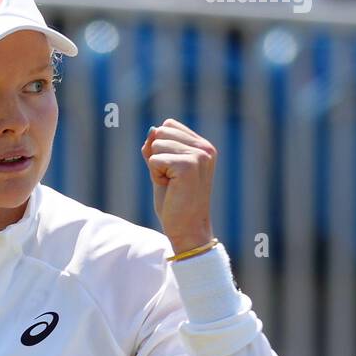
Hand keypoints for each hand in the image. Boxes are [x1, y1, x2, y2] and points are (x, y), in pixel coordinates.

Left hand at [141, 119, 216, 253]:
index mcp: (203, 146)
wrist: (187, 229)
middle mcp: (204, 148)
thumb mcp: (162, 170)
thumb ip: (156, 149)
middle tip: (171, 180)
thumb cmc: (175, 203)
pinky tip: (171, 188)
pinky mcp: (188, 165)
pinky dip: (155, 175)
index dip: (160, 148)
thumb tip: (151, 129)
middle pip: (161, 131)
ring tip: (172, 185)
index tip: (172, 171)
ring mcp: (199, 155)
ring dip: (156, 167)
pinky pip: (155, 160)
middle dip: (157, 156)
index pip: (169, 125)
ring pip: (156, 144)